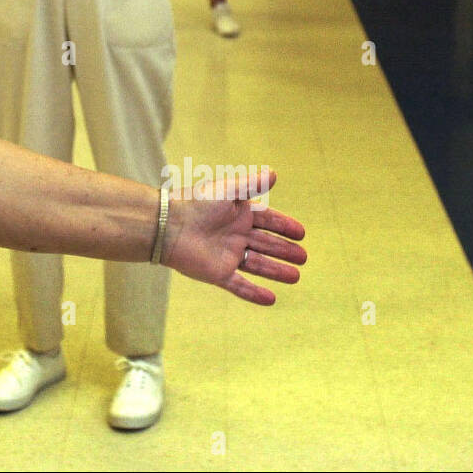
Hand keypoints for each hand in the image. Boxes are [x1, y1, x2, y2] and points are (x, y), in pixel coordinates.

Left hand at [162, 169, 306, 305]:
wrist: (168, 225)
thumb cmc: (197, 203)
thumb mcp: (227, 191)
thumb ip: (251, 184)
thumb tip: (274, 173)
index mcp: (237, 213)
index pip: (267, 220)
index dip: (284, 226)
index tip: (301, 233)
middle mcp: (234, 234)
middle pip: (265, 244)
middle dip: (285, 250)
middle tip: (304, 257)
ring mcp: (226, 255)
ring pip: (257, 265)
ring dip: (276, 271)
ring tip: (296, 277)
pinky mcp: (217, 273)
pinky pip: (239, 286)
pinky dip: (254, 294)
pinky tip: (271, 299)